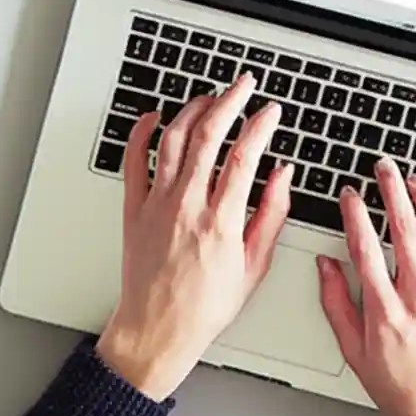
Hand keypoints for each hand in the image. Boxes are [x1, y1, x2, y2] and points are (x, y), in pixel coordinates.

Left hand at [96, 75, 291, 400]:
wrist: (157, 330)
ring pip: (172, 140)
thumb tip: (282, 175)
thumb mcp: (254, 266)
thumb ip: (271, 214)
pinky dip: (143, 133)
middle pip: (208, 136)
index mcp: (221, 222)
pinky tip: (155, 116)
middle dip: (229, 101)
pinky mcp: (134, 210)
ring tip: (210, 96)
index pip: (244, 156)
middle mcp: (186, 207)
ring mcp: (156, 205)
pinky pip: (134, 161)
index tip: (270, 112)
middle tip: (243, 85)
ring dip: (192, 109)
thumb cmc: (205, 306)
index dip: (260, 125)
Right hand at [318, 158, 415, 415]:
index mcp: (385, 309)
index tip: (350, 194)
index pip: (365, 245)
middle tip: (384, 169)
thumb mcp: (355, 353)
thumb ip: (336, 305)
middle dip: (391, 190)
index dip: (354, 212)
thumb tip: (326, 267)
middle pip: (404, 227)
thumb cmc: (405, 390)